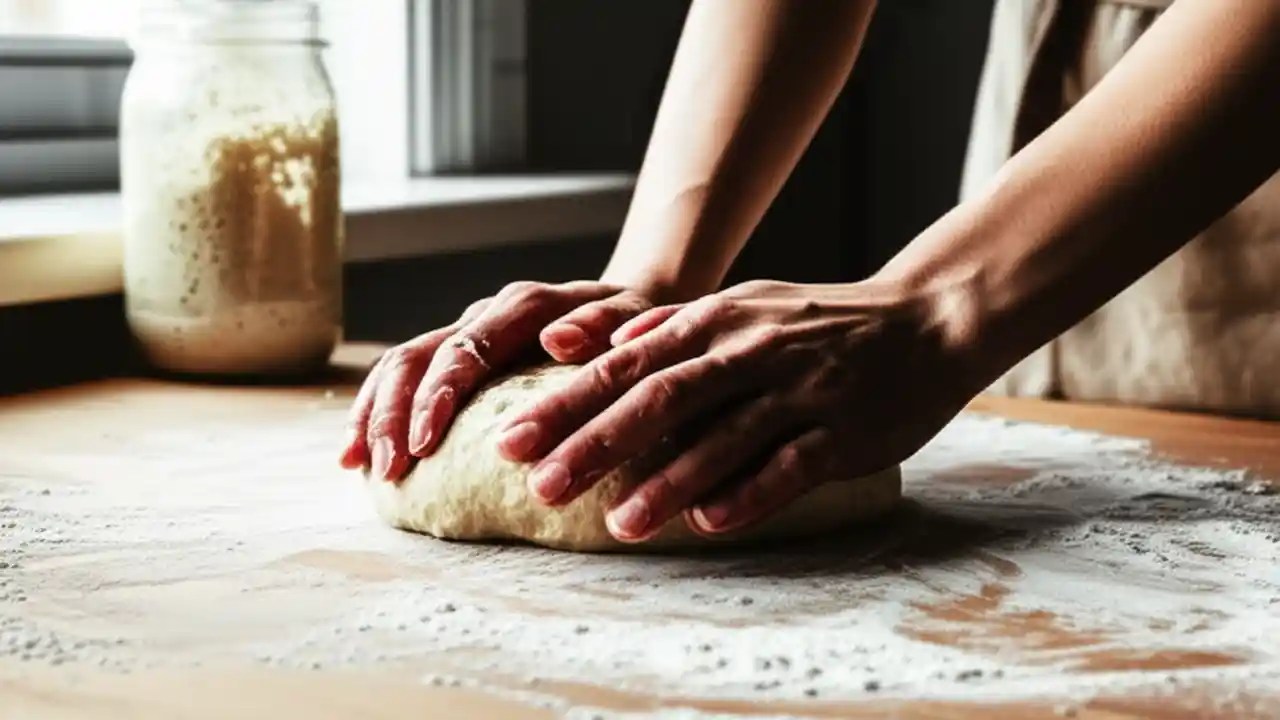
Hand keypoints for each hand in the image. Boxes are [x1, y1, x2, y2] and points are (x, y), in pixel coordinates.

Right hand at [339, 280, 655, 479]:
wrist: (630, 316)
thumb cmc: (639, 332)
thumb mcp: (642, 325)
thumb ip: (606, 327)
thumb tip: (558, 340)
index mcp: (528, 306)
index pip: (471, 345)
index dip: (442, 393)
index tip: (426, 442)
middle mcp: (487, 314)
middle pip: (422, 354)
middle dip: (396, 412)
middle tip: (390, 468)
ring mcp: (466, 334)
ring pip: (401, 363)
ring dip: (375, 413)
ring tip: (357, 465)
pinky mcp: (456, 357)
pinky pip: (402, 378)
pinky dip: (374, 413)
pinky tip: (356, 455)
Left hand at [495, 279, 981, 541]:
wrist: (927, 320)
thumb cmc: (819, 321)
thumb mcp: (744, 305)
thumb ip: (671, 327)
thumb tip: (596, 344)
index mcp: (718, 322)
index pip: (627, 365)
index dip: (567, 404)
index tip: (512, 440)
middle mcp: (751, 352)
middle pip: (661, 400)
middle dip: (595, 445)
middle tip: (540, 486)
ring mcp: (800, 391)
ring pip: (722, 439)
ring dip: (667, 483)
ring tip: (617, 524)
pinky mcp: (843, 431)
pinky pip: (789, 466)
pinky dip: (749, 493)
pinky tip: (708, 523)